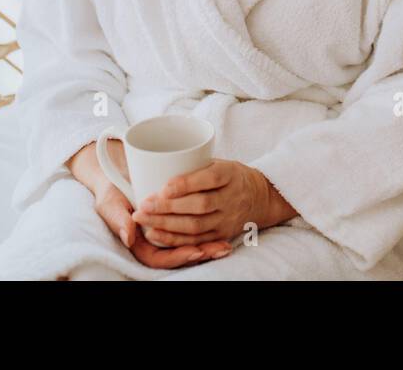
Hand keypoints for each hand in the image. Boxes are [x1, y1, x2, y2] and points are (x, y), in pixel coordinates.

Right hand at [92, 176, 230, 268]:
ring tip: (225, 247)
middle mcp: (153, 240)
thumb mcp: (110, 201)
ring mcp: (166, 231)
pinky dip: (210, 237)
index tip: (195, 251)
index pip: (159, 258)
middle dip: (199, 252)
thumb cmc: (112, 190)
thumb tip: (129, 237)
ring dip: (208, 247)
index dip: (178, 256)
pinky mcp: (179, 220)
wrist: (116, 174)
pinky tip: (226, 241)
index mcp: (138, 241)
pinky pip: (196, 233)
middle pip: (178, 253)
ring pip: (190, 244)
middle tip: (217, 248)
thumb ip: (116, 217)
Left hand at [131, 159, 293, 251]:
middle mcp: (231, 197)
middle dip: (168, 207)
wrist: (260, 197)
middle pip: (200, 205)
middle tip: (143, 205)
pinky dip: (173, 239)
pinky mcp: (222, 234)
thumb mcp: (219, 162)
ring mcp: (228, 218)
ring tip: (143, 218)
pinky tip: (154, 233)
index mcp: (231, 174)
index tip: (163, 187)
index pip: (210, 179)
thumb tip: (153, 164)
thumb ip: (194, 165)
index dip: (186, 184)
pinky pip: (196, 240)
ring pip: (195, 226)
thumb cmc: (229, 175)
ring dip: (165, 224)